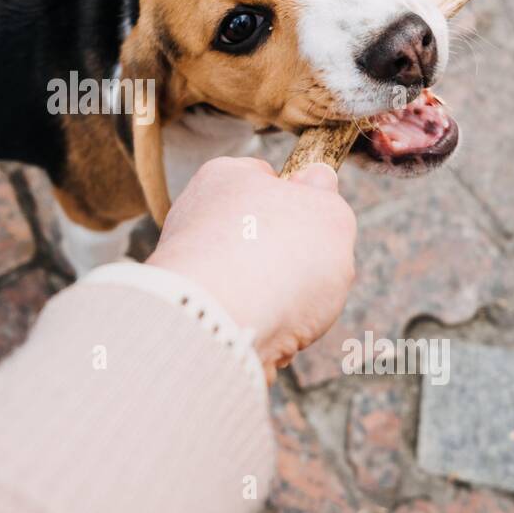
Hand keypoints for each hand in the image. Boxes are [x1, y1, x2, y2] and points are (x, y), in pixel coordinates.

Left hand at [145, 156, 355, 382]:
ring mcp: (186, 265)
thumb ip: (326, 196)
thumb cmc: (277, 259)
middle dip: (290, 262)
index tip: (315, 225)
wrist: (219, 323)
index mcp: (225, 177)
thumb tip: (317, 180)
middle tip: (309, 277)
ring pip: (248, 282)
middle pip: (260, 236)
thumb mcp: (328, 214)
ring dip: (275, 301)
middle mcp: (196, 217)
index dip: (297, 202)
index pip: (263, 178)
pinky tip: (262, 335)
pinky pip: (233, 317)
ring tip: (286, 312)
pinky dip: (253, 329)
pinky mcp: (185, 309)